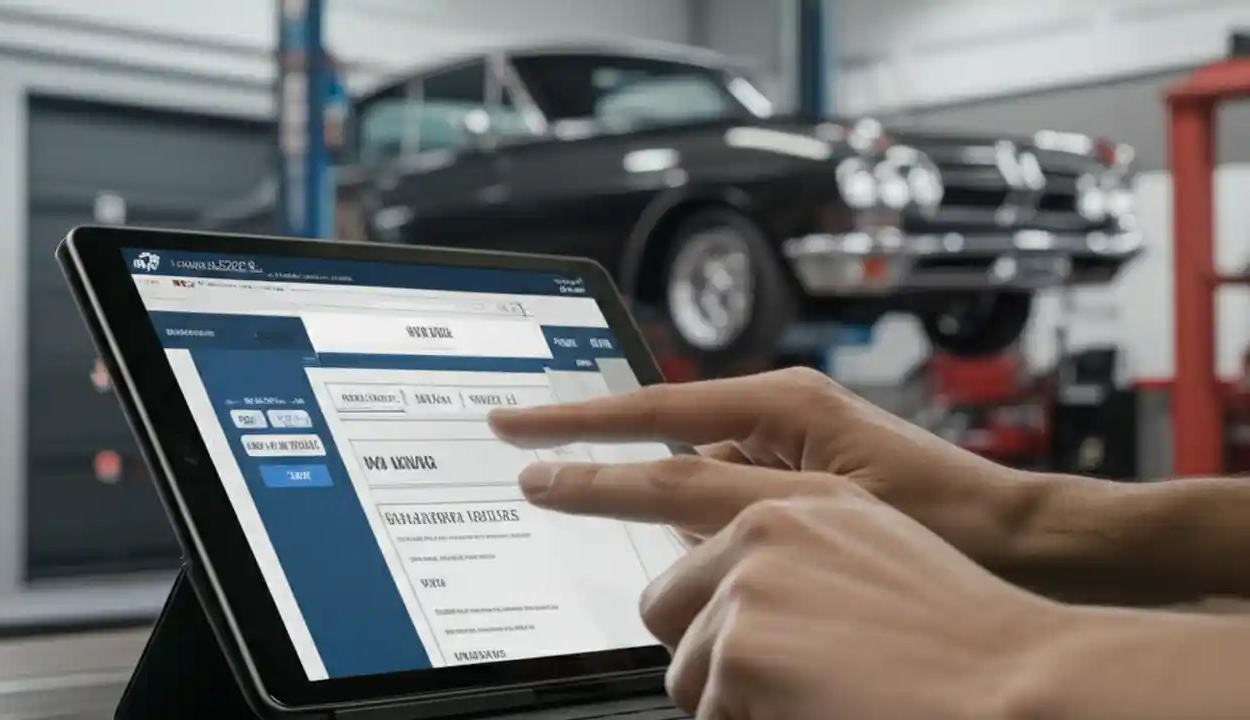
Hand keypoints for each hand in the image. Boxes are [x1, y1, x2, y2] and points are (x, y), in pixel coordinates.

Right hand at [490, 368, 1034, 568]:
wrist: (1019, 537)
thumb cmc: (945, 513)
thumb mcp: (827, 504)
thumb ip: (734, 501)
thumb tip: (665, 501)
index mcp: (781, 403)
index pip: (653, 414)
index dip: (575, 425)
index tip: (514, 425)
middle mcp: (780, 413)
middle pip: (664, 442)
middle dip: (603, 462)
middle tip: (528, 469)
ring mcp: (790, 443)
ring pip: (695, 477)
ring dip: (662, 506)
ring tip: (617, 518)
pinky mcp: (802, 475)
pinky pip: (729, 495)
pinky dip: (706, 522)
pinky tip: (705, 555)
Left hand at [516, 458, 1069, 718]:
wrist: (1017, 682)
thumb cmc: (956, 629)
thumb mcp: (870, 547)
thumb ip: (789, 536)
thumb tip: (722, 552)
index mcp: (798, 494)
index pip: (672, 480)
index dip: (593, 473)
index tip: (533, 462)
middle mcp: (764, 524)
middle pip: (667, 595)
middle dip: (704, 640)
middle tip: (780, 667)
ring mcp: (748, 582)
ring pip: (687, 661)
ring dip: (736, 689)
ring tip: (823, 688)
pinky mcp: (739, 644)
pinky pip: (706, 705)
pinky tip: (817, 708)